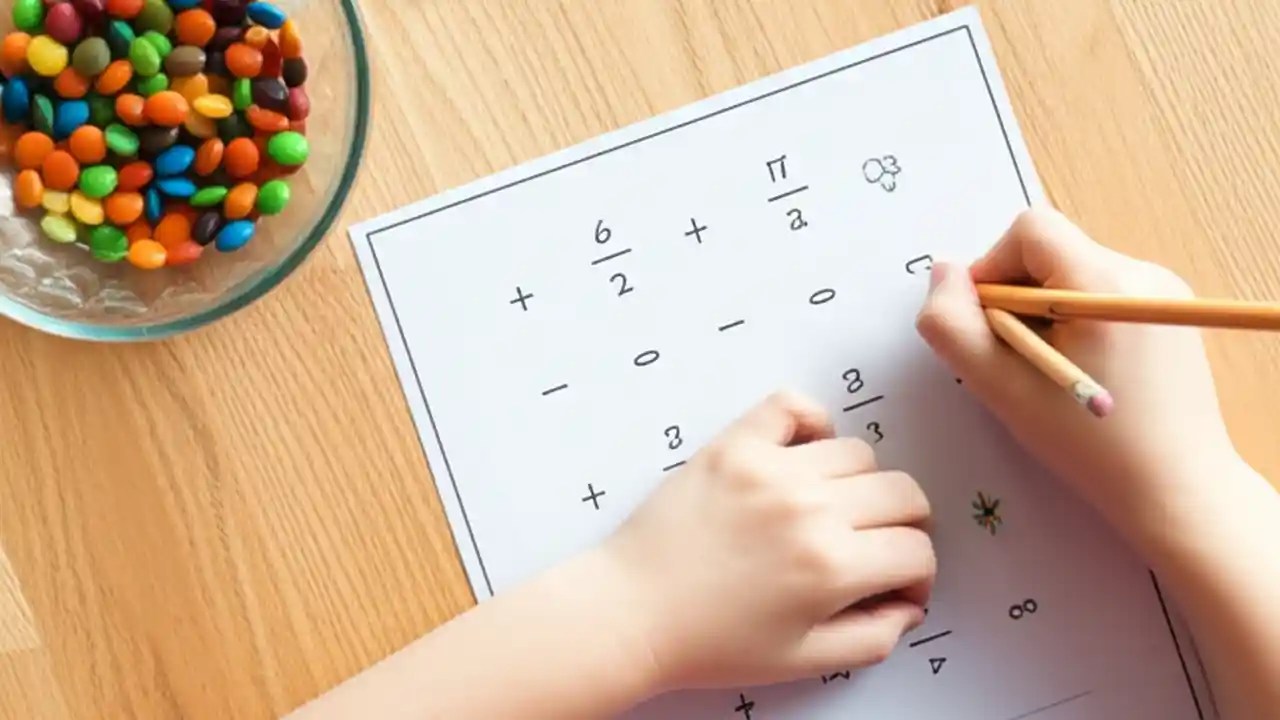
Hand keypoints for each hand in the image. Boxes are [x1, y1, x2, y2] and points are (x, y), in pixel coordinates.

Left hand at [600, 391, 934, 692]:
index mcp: (832, 568)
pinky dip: (810, 421)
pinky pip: (792, 406)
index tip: (894, 585)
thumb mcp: (803, 662)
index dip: (915, 576)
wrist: (631, 612)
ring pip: (859, 453)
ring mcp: (771, 469)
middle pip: (902, 494)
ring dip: (858, 483)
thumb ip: (871, 638)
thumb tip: (908, 607)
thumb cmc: (710, 643)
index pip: (915, 551)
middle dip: (901, 527)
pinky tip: (803, 452)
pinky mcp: (734, 445)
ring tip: (826, 510)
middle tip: (870, 547)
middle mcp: (810, 509)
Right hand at [915, 207, 1243, 547]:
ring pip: (1073, 274)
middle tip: (1013, 356)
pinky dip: (1075, 320)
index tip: (984, 322)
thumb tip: (943, 274)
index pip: (1029, 231)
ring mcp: (1164, 290)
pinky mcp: (1171, 313)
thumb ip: (954, 327)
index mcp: (1104, 282)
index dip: (991, 268)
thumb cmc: (1090, 445)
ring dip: (1043, 311)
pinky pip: (1101, 293)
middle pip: (1050, 252)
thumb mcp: (1002, 389)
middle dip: (1016, 295)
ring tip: (1048, 369)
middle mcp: (1141, 272)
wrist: (1177, 489)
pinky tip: (1080, 370)